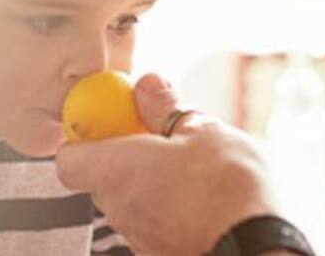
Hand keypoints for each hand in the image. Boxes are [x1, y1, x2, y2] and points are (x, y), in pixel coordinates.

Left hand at [56, 74, 279, 254]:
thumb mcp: (200, 130)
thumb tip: (147, 85)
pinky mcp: (160, 253)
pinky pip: (154, 223)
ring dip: (151, 181)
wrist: (255, 248)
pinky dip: (169, 208)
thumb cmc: (227, 186)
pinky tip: (203, 198)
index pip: (69, 157)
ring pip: (131, 201)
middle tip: (162, 136)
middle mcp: (117, 209)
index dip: (87, 134)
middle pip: (102, 177)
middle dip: (126, 154)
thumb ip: (165, 108)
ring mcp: (138, 237)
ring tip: (192, 167)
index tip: (114, 117)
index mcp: (114, 171)